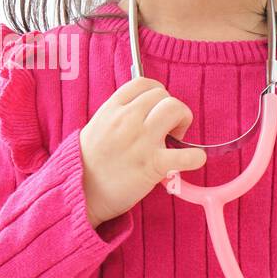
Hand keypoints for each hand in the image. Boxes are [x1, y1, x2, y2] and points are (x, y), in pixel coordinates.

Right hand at [79, 77, 207, 227]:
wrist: (81, 193)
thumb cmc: (88, 163)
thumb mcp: (96, 127)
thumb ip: (118, 114)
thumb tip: (144, 109)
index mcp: (112, 109)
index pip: (143, 83)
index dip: (156, 93)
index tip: (156, 108)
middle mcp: (127, 119)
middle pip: (163, 95)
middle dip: (170, 109)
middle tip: (167, 129)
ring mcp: (141, 141)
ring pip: (176, 109)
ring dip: (183, 121)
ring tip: (175, 139)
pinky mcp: (153, 165)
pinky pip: (188, 154)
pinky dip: (195, 157)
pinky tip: (191, 160)